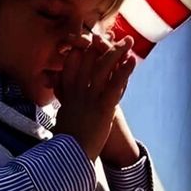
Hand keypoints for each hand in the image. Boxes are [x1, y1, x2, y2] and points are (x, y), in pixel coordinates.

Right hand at [53, 34, 135, 161]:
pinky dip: (124, 72)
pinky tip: (132, 60)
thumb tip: (58, 94)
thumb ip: (63, 101)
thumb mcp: (62, 115)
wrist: (69, 156)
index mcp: (67, 94)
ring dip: (116, 52)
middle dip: (100, 46)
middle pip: (87, 61)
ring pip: (102, 69)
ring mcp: (90, 98)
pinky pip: (114, 85)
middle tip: (110, 34)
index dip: (81, 51)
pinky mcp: (103, 108)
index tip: (89, 41)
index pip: (72, 65)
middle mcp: (77, 92)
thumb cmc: (65, 139)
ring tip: (127, 41)